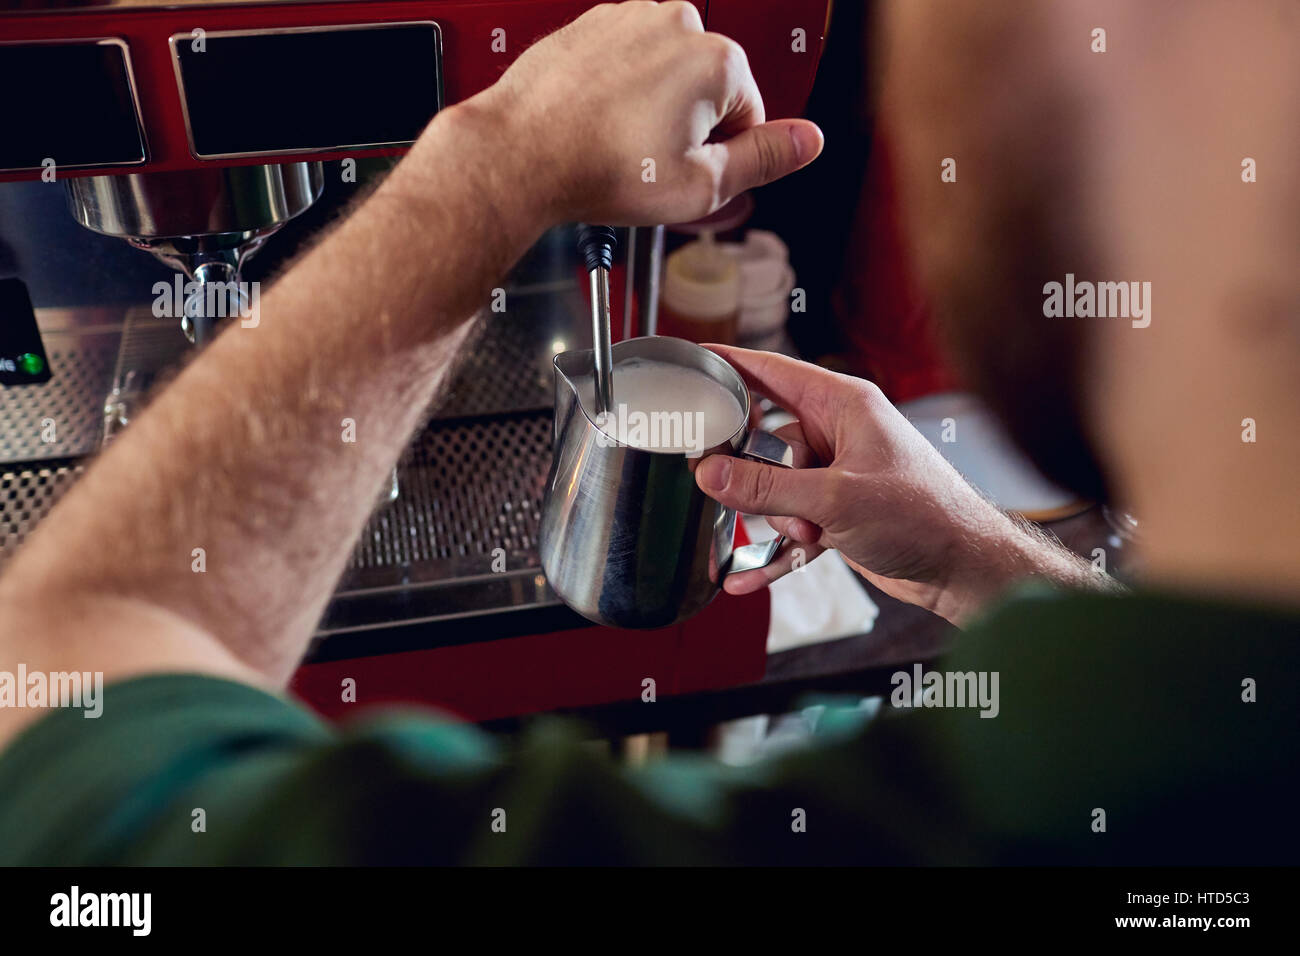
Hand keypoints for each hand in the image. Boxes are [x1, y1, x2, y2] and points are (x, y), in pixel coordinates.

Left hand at [455, 1, 823, 225]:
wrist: (520, 154)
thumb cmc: (601, 170)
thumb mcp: (703, 185)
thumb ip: (765, 158)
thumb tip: (808, 141)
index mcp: (717, 59)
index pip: (748, 116)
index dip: (720, 156)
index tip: (686, 171)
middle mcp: (677, 23)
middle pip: (706, 90)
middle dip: (686, 128)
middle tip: (648, 164)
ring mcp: (629, 18)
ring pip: (663, 75)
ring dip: (650, 109)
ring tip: (618, 147)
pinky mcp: (591, 25)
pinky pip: (622, 64)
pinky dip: (615, 93)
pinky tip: (596, 125)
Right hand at [694, 346, 1108, 625]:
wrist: (963, 566)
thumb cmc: (922, 514)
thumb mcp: (834, 499)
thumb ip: (767, 488)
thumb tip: (707, 473)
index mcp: (843, 405)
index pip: (773, 373)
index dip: (730, 367)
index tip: (692, 363)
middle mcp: (839, 433)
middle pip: (765, 444)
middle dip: (759, 480)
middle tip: (755, 499)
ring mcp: (837, 475)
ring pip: (775, 491)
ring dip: (780, 521)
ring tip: (809, 536)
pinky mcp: (837, 514)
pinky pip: (789, 528)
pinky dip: (774, 553)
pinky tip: (745, 579)